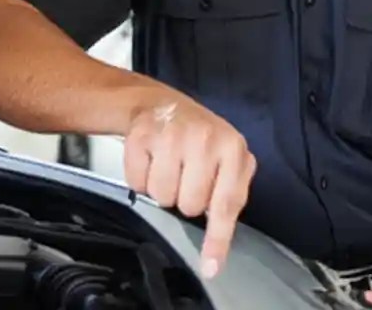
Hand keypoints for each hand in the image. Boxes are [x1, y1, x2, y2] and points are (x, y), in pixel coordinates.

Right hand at [123, 94, 255, 278]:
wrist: (163, 104)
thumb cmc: (200, 139)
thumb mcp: (228, 159)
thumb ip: (230, 193)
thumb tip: (220, 242)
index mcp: (233, 148)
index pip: (226, 204)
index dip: (217, 239)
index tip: (210, 266)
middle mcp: (206, 140)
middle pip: (190, 206)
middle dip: (185, 198)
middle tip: (186, 176)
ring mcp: (172, 135)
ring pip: (162, 197)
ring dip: (162, 189)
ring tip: (169, 166)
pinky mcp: (142, 135)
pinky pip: (137, 183)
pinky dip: (141, 178)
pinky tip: (152, 159)